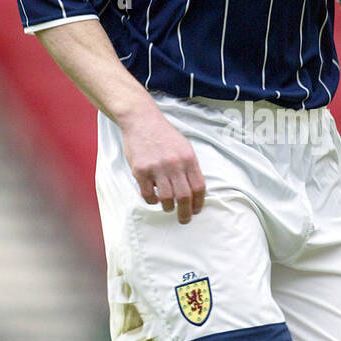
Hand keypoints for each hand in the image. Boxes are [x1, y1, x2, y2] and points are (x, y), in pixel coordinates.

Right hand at [119, 108, 205, 222]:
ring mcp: (157, 167)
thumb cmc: (164, 135)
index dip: (199, 203)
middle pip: (185, 196)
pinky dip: (152, 201)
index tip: (196, 210)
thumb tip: (194, 190)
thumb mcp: (184, 147)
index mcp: (188, 158)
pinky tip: (154, 199)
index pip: (199, 187)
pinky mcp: (141, 170)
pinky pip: (148, 194)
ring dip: (168, 207)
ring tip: (168, 207)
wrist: (141, 120)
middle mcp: (174, 164)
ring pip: (167, 198)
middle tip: (184, 219)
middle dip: (186, 213)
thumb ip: (189, 167)